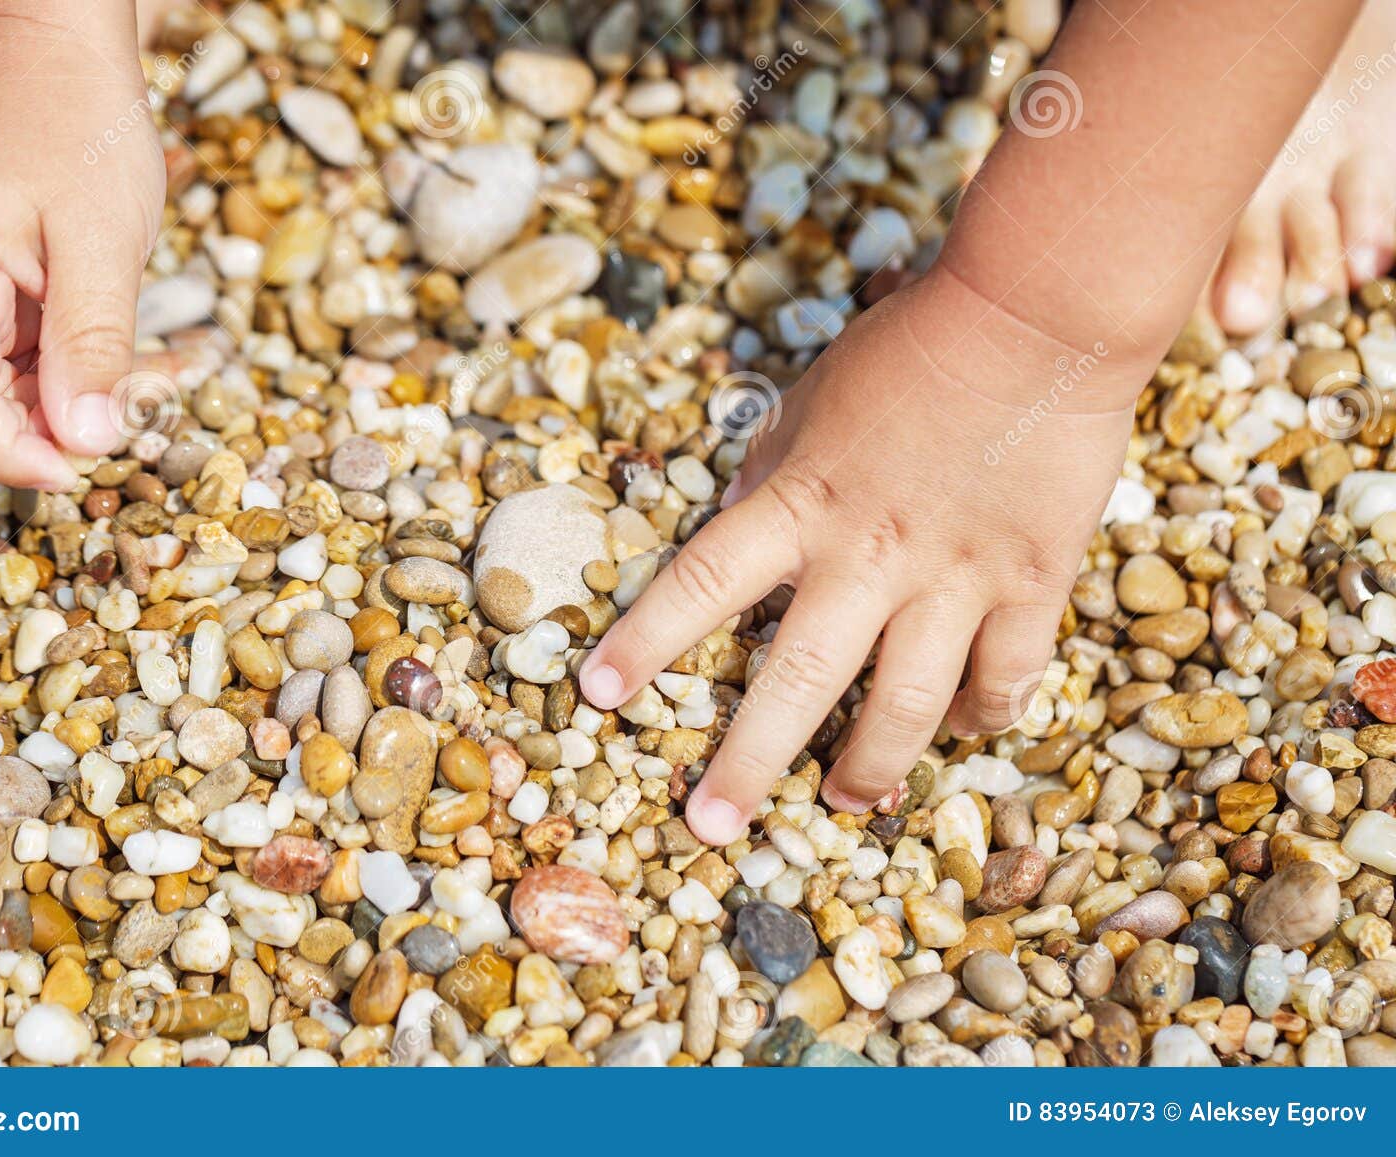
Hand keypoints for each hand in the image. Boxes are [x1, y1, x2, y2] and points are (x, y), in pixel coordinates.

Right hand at [0, 12, 162, 490]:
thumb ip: (92, 346)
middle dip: (32, 443)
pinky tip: (131, 365)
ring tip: (143, 383)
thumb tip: (86, 443)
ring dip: (57, 415)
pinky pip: (4, 371)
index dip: (12, 458)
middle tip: (120, 422)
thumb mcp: (102, 244)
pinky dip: (63, 383)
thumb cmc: (79, 131)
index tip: (83, 470)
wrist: (53, 59)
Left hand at [579, 268, 1153, 843]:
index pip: (701, 584)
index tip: (597, 696)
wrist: (1037, 314)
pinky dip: (982, 714)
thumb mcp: (809, 400)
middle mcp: (868, 554)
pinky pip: (1006, 676)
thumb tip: (730, 526)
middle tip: (710, 828)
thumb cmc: (910, 348)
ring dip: (869, 768)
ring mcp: (954, 575)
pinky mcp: (1032, 580)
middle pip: (796, 681)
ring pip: (906, 705)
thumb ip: (768, 474)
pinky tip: (963, 729)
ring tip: (845, 805)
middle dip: (746, 765)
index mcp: (802, 503)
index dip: (645, 644)